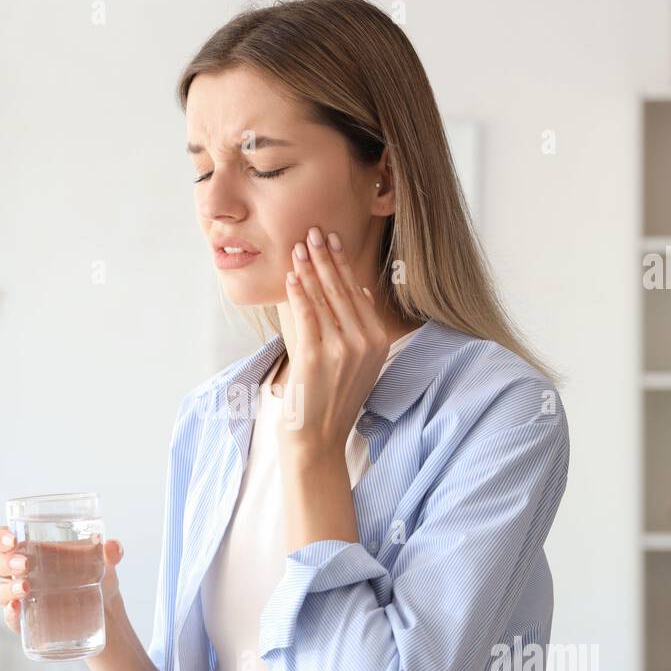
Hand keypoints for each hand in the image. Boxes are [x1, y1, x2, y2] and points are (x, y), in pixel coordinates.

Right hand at [0, 526, 124, 635]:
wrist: (107, 614)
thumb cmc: (98, 577)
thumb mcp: (105, 562)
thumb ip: (111, 552)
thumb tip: (112, 548)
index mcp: (31, 549)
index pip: (2, 539)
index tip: (11, 539)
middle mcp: (19, 572)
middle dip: (5, 562)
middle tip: (24, 564)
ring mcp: (20, 598)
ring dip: (7, 588)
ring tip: (26, 587)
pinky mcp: (26, 621)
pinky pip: (9, 618)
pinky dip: (10, 614)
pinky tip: (18, 610)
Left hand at [279, 225, 388, 461]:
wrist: (318, 440)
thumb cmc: (332, 400)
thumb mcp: (358, 363)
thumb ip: (359, 328)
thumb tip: (357, 291)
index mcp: (378, 342)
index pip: (358, 293)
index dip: (342, 265)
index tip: (332, 241)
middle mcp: (366, 343)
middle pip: (342, 290)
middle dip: (326, 258)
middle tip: (313, 231)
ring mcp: (342, 350)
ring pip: (324, 299)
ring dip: (309, 269)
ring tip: (299, 246)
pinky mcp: (317, 357)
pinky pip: (307, 316)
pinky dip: (298, 292)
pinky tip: (291, 275)